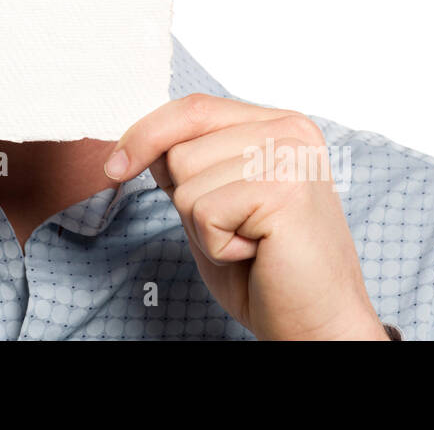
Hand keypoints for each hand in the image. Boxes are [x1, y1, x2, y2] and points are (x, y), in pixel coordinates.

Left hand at [104, 93, 388, 339]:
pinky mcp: (284, 190)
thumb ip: (190, 166)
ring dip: (203, 226)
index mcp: (278, 125)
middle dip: (189, 199)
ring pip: (186, 180)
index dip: (145, 134)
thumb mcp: (217, 202)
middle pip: (181, 146)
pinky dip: (217, 245)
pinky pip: (203, 211)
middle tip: (238, 232)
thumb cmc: (267, 270)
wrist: (319, 324)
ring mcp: (290, 156)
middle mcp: (290, 130)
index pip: (193, 108)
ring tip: (250, 243)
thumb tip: (134, 143)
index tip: (114, 166)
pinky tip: (257, 253)